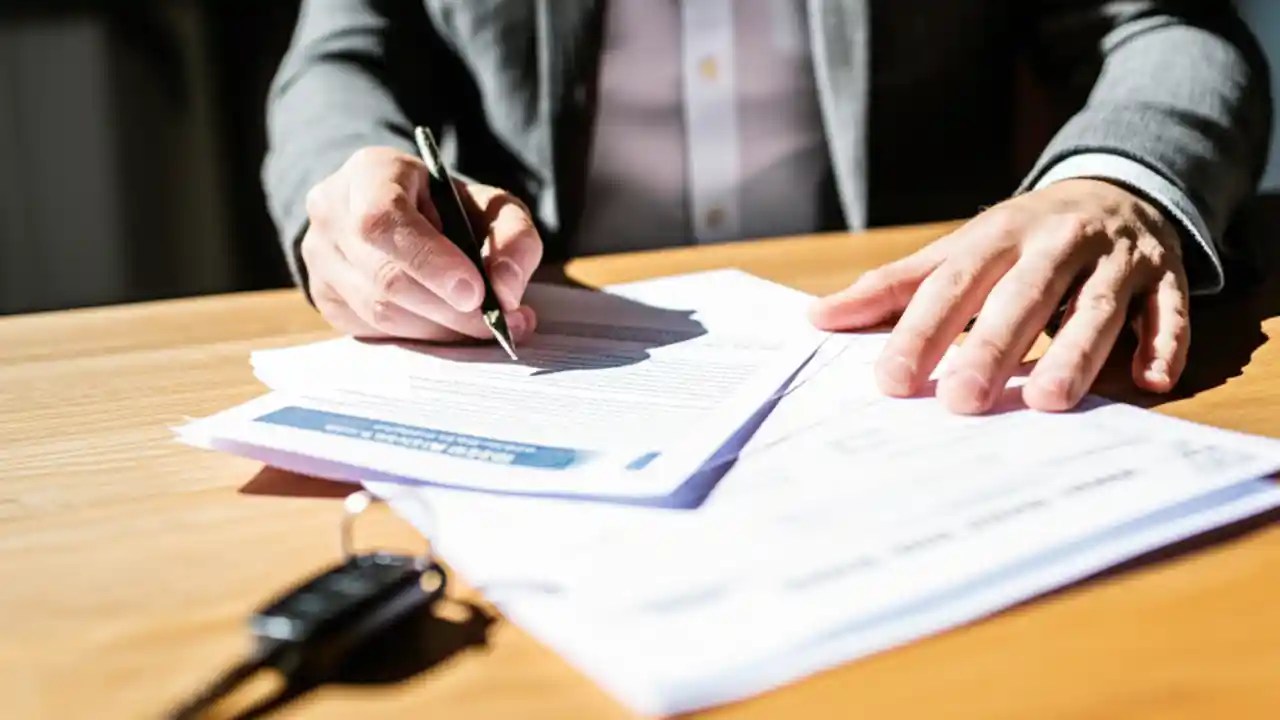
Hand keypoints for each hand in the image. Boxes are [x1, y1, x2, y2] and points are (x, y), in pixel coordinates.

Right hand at [300, 146, 542, 342]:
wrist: (406, 215)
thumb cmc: (451, 208)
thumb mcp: (493, 206)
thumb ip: (513, 238)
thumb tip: (506, 289)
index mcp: (370, 172)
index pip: (383, 220)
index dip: (429, 261)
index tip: (475, 292)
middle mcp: (331, 211)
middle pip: (385, 276)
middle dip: (449, 309)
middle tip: (499, 322)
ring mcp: (320, 257)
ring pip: (379, 311)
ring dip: (440, 330)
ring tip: (486, 327)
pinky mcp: (325, 297)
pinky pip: (373, 331)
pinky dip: (420, 338)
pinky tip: (450, 329)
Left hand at [809, 179, 1189, 412]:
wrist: (1117, 187)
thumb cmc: (1020, 238)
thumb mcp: (959, 250)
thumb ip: (895, 287)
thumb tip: (819, 318)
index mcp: (998, 234)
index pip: (953, 284)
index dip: (922, 331)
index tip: (892, 380)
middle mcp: (1056, 241)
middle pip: (1024, 295)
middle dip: (993, 345)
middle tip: (964, 401)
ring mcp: (1115, 257)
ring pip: (1097, 305)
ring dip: (1075, 350)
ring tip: (1047, 399)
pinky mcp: (1164, 276)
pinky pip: (1168, 309)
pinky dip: (1162, 341)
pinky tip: (1151, 380)